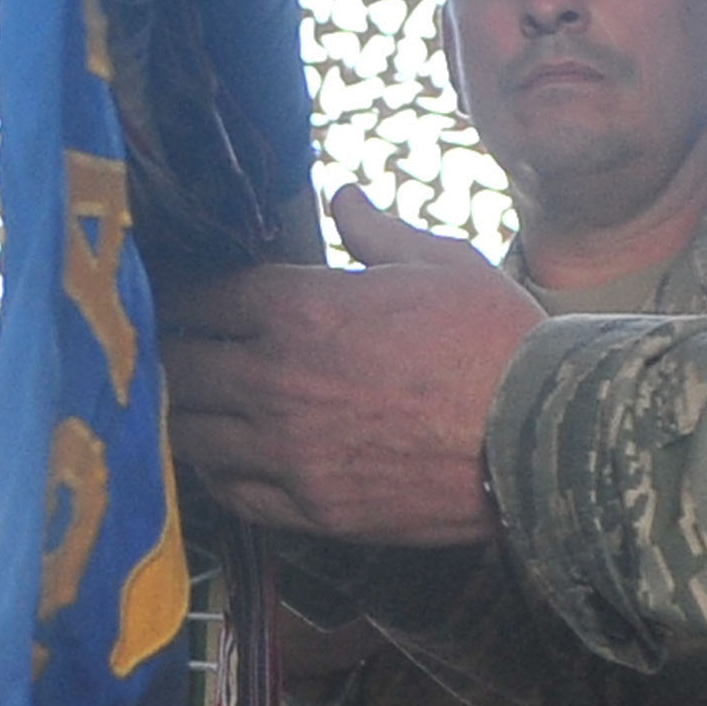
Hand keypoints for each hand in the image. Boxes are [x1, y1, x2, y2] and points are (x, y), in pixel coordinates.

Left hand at [163, 187, 540, 546]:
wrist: (541, 438)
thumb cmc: (495, 340)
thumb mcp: (440, 262)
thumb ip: (375, 231)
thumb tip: (342, 196)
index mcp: (300, 306)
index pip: (205, 297)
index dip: (186, 296)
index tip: (178, 299)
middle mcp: (275, 378)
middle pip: (182, 364)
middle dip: (170, 352)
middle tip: (165, 350)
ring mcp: (287, 450)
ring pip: (191, 432)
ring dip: (182, 413)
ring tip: (182, 404)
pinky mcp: (311, 509)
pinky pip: (230, 492)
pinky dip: (214, 472)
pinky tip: (220, 459)